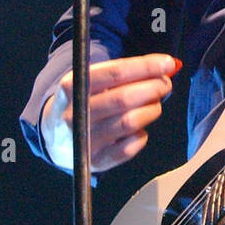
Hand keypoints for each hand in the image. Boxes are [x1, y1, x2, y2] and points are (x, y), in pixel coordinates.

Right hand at [40, 54, 180, 171]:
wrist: (56, 137)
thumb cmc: (84, 101)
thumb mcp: (92, 81)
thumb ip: (125, 73)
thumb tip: (165, 66)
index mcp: (71, 86)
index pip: (114, 72)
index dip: (145, 66)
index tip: (168, 63)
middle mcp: (74, 114)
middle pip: (123, 98)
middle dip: (153, 88)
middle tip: (165, 84)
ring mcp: (83, 140)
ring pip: (130, 122)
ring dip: (151, 110)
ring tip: (154, 104)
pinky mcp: (96, 161)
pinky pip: (129, 148)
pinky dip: (141, 135)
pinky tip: (139, 128)